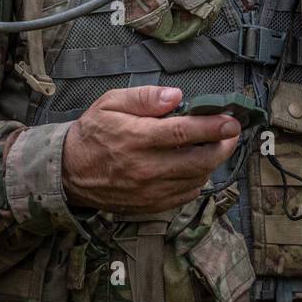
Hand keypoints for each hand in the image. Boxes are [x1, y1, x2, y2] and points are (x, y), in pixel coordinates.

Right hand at [61, 85, 241, 213]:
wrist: (70, 172)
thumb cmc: (94, 132)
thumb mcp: (111, 103)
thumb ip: (144, 97)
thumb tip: (176, 96)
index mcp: (136, 138)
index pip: (183, 132)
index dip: (213, 127)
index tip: (232, 120)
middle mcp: (146, 168)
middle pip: (199, 160)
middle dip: (223, 146)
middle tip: (231, 133)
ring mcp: (150, 191)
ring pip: (197, 179)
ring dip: (212, 162)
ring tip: (213, 146)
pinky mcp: (151, 205)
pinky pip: (186, 195)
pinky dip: (197, 180)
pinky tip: (194, 165)